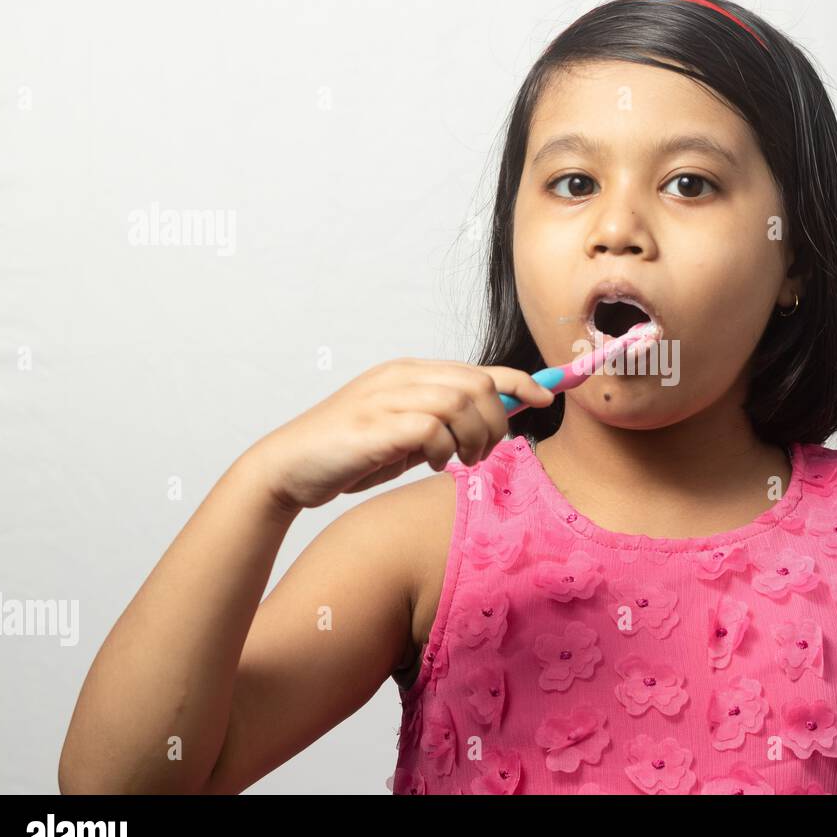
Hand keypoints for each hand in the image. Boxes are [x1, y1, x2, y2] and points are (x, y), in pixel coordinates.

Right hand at [244, 358, 554, 510]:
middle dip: (497, 421)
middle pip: (479, 384)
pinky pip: (433, 427)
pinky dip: (444, 448)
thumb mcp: (406, 435)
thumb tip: (496, 423)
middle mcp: (402, 377)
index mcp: (410, 373)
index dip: (521, 382)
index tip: (548, 397)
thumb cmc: (350, 454)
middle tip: (484, 453)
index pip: (479, 369)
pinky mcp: (376, 424)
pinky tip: (432, 463)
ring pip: (462, 402)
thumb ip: (444, 425)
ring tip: (460, 461)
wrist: (289, 468)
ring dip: (475, 437)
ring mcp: (387, 397)